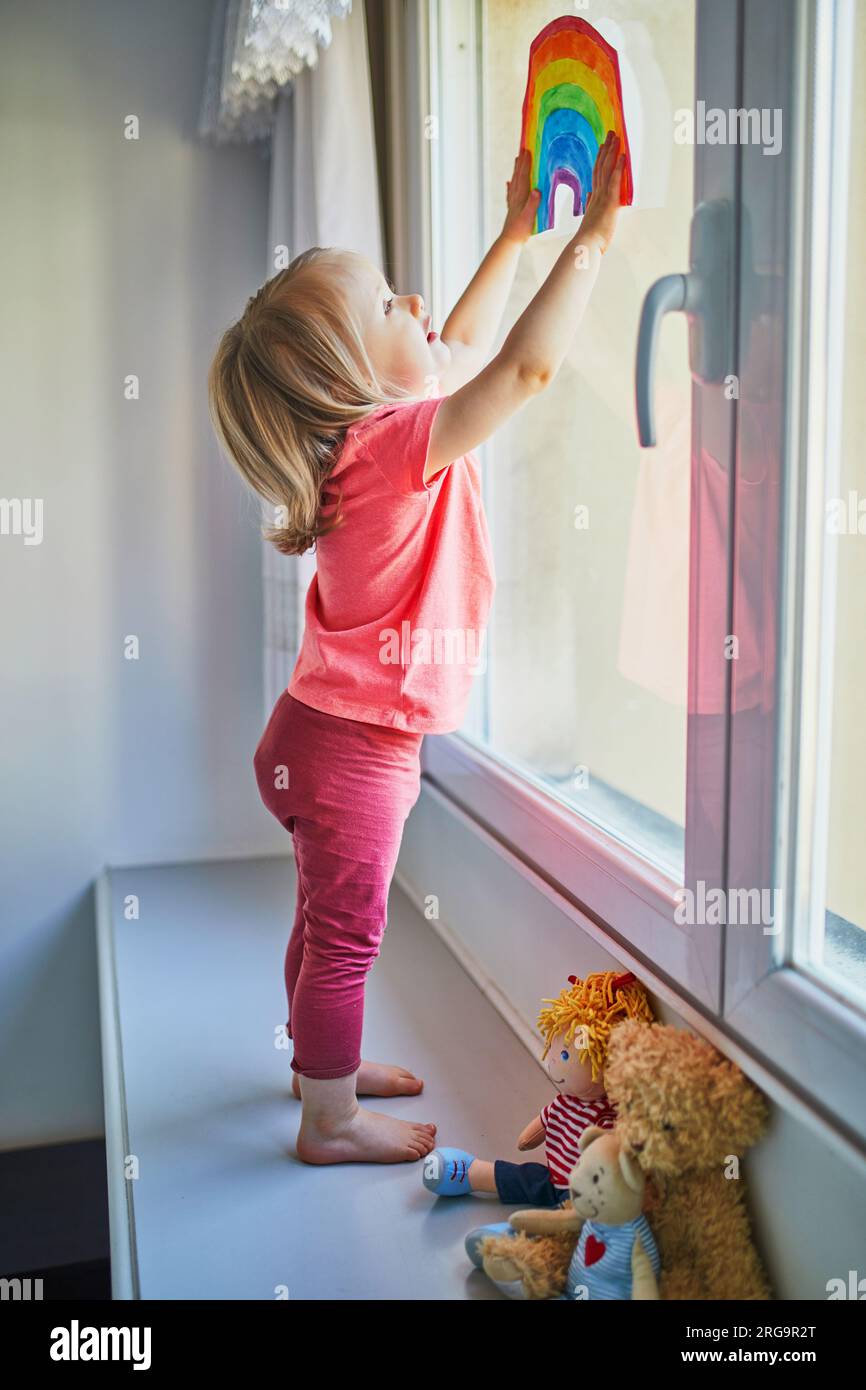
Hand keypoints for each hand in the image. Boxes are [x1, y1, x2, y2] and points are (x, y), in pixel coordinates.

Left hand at [501, 148, 540, 244]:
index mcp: (521, 197)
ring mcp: (512, 202)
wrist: (510, 241)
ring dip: (516, 170)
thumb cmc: (520, 230)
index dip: (526, 163)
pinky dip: (510, 186)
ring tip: (516, 159)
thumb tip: (537, 190)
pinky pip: (510, 193)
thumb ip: (533, 203)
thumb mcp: (530, 217)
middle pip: (518, 175)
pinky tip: (509, 183)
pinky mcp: (511, 209)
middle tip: (522, 148)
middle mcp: (515, 197)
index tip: (528, 150)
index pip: (524, 176)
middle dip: (521, 162)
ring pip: (514, 181)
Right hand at [580, 131, 626, 253]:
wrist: (586, 245)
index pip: (597, 175)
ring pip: (607, 170)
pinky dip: (619, 168)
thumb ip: (589, 205)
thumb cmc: (589, 238)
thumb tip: (588, 195)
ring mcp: (603, 196)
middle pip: (601, 167)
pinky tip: (622, 156)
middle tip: (610, 135)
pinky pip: (615, 181)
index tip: (602, 148)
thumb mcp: (590, 218)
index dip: (600, 160)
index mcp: (593, 198)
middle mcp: (597, 194)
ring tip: (615, 138)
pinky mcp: (610, 201)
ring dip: (612, 153)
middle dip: (606, 150)